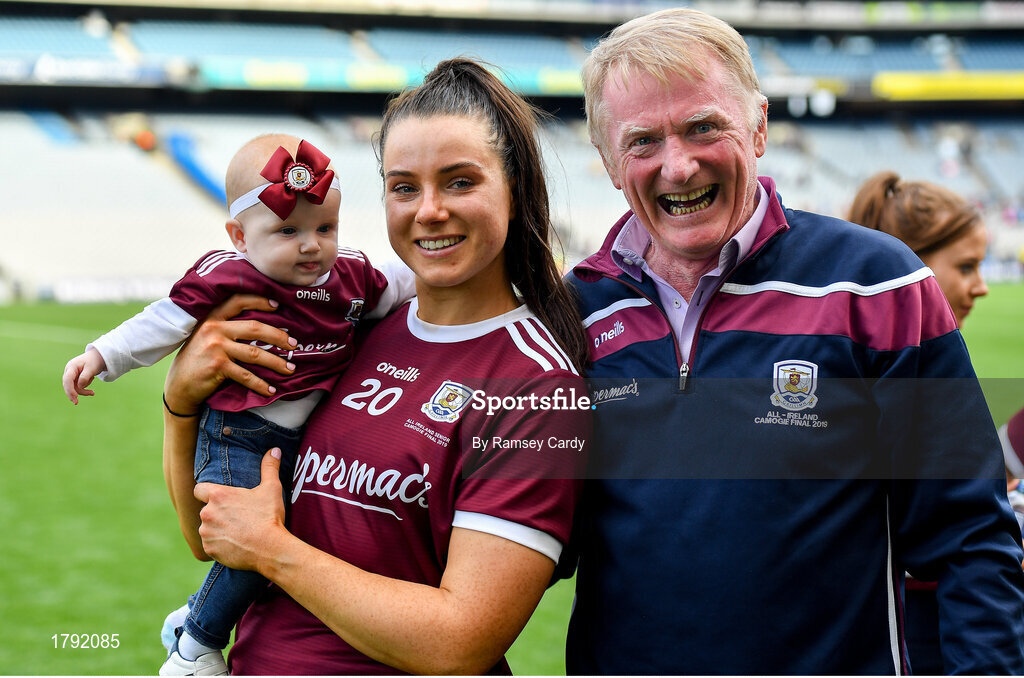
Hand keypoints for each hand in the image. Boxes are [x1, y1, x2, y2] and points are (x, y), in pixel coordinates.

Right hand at [62, 349, 105, 403]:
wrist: (98, 357)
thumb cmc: (94, 361)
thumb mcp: (92, 369)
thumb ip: (85, 377)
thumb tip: (79, 387)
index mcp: (72, 367)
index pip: (68, 379)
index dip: (69, 389)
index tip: (75, 396)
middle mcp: (69, 371)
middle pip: (68, 384)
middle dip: (73, 393)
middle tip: (76, 403)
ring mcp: (71, 375)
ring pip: (73, 387)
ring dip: (82, 391)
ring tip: (92, 393)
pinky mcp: (75, 378)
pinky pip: (77, 387)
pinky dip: (84, 389)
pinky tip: (91, 389)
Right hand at [163, 294, 296, 414]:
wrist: (179, 385)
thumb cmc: (197, 358)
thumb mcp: (205, 335)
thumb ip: (224, 326)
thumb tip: (260, 324)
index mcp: (212, 317)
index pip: (238, 301)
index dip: (259, 301)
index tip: (278, 305)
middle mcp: (214, 328)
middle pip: (255, 328)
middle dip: (278, 336)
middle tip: (294, 344)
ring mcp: (215, 347)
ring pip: (255, 353)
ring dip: (276, 362)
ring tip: (290, 368)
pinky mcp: (218, 366)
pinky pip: (246, 375)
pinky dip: (260, 384)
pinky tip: (271, 390)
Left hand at [194, 448, 287, 572]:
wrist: (269, 549)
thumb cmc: (269, 517)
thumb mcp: (271, 489)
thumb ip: (269, 467)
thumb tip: (275, 450)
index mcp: (218, 496)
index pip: (198, 489)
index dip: (207, 492)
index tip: (218, 497)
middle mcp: (207, 513)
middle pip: (205, 510)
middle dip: (216, 512)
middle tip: (236, 516)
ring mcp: (206, 533)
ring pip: (207, 528)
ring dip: (216, 529)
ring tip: (236, 531)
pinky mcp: (209, 549)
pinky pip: (210, 545)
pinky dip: (219, 545)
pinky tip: (234, 544)